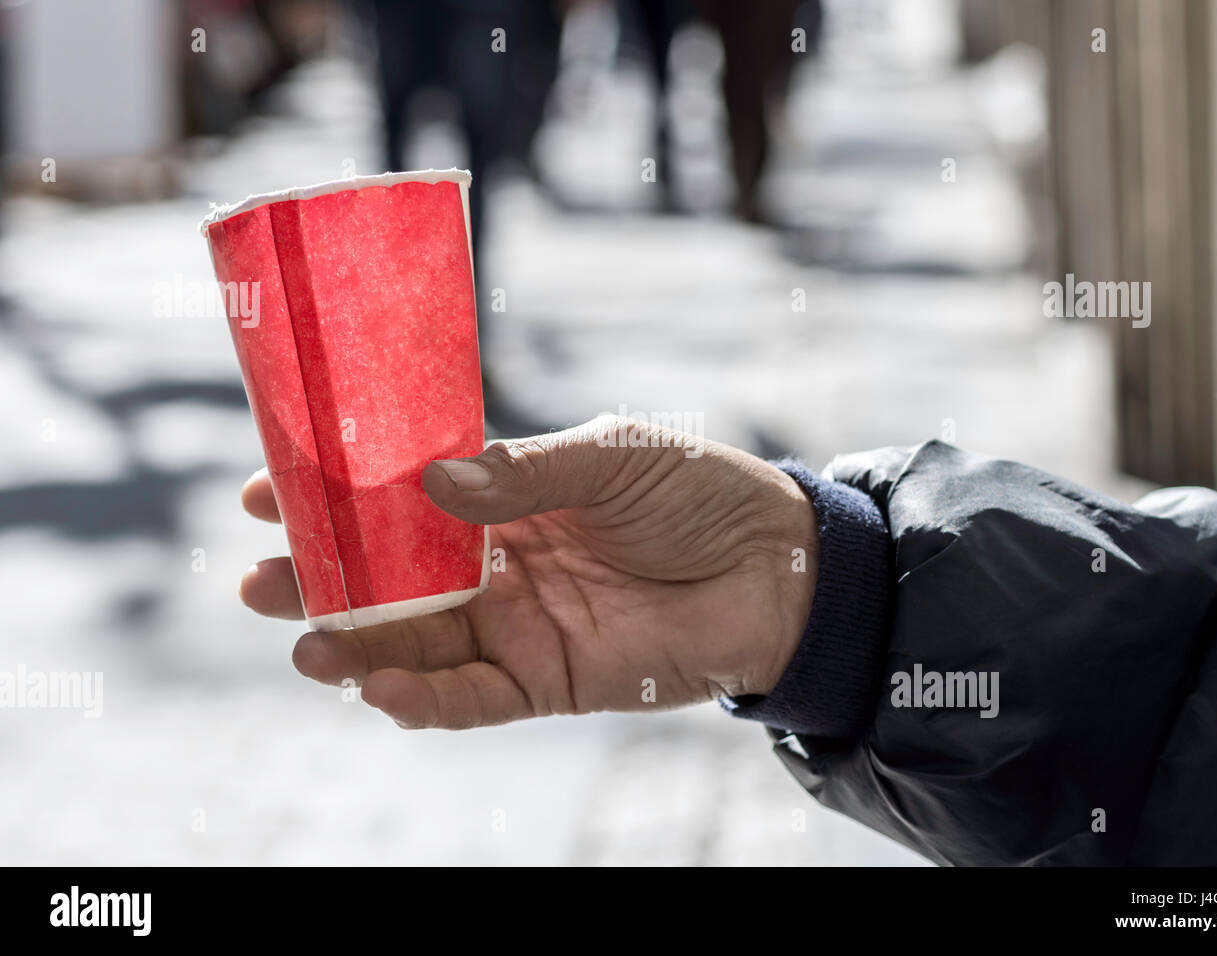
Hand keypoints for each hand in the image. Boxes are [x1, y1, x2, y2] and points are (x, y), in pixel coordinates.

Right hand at [239, 416, 817, 728]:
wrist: (778, 565)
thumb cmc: (696, 491)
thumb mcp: (607, 457)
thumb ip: (521, 473)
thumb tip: (427, 479)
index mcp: (501, 500)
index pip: (397, 502)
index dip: (334, 499)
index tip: (267, 490)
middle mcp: (495, 565)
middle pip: (388, 579)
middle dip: (322, 580)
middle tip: (257, 578)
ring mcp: (516, 625)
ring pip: (415, 644)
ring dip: (354, 647)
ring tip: (301, 641)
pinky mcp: (546, 680)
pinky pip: (472, 698)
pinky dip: (423, 699)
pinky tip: (377, 687)